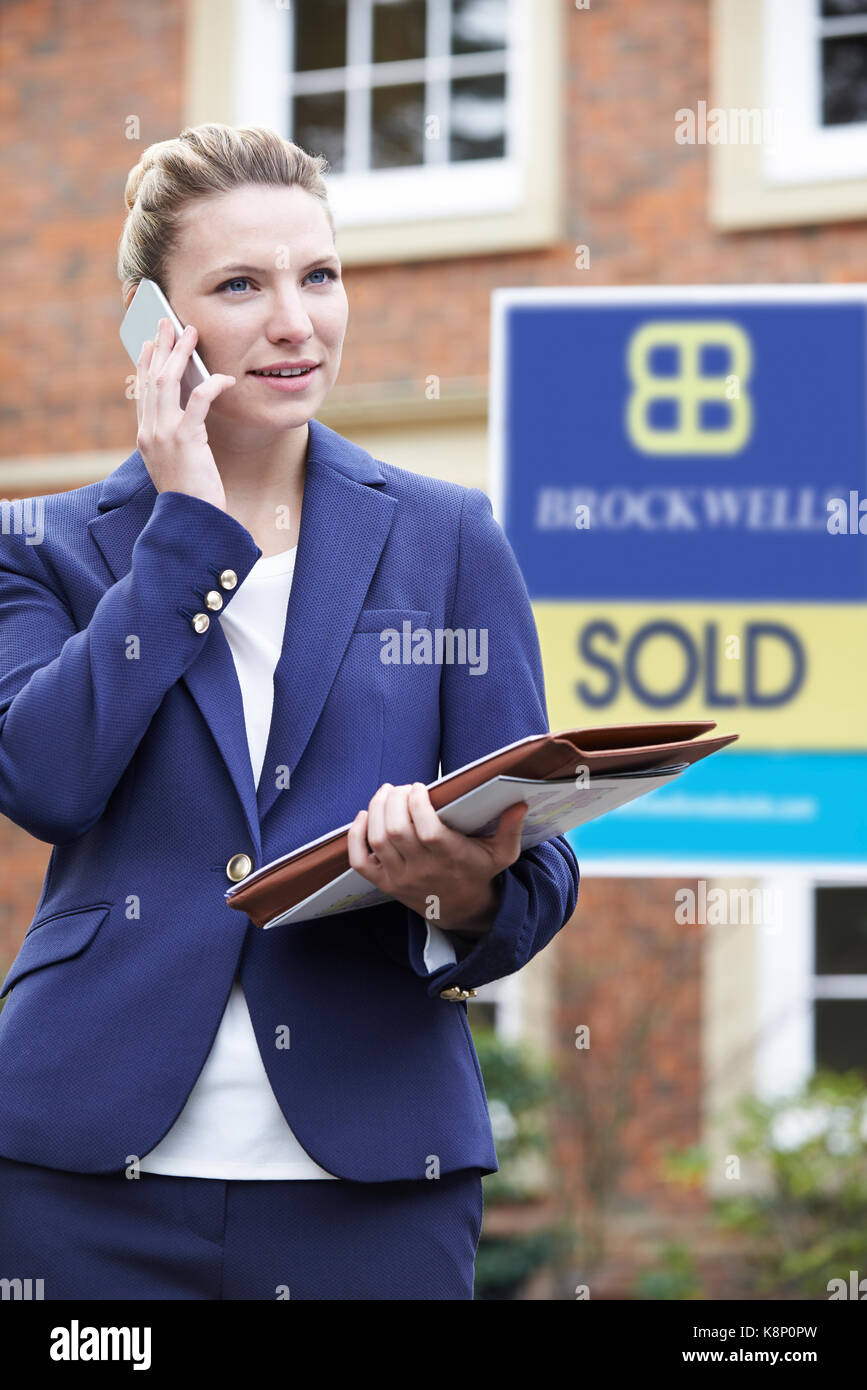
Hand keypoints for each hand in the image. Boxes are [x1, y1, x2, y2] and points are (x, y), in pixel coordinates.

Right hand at [135, 317, 234, 510]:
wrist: (190, 520)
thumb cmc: (190, 495)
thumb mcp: (177, 462)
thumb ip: (176, 437)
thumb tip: (191, 412)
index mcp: (144, 436)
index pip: (142, 392)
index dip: (146, 363)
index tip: (151, 342)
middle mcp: (149, 432)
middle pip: (151, 378)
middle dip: (160, 346)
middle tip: (167, 322)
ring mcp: (163, 434)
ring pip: (167, 382)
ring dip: (180, 353)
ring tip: (190, 332)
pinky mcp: (185, 439)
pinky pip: (197, 401)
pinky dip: (211, 385)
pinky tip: (223, 377)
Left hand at [347, 782, 528, 932]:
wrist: (461, 910)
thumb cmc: (479, 873)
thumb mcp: (502, 854)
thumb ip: (510, 829)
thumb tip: (520, 803)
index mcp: (449, 857)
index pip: (425, 828)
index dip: (416, 803)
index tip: (419, 787)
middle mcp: (421, 869)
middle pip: (395, 830)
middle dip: (393, 801)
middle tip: (400, 789)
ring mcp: (400, 878)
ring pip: (377, 840)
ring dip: (376, 810)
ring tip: (385, 794)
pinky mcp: (385, 884)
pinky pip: (359, 861)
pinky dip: (355, 836)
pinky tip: (363, 816)